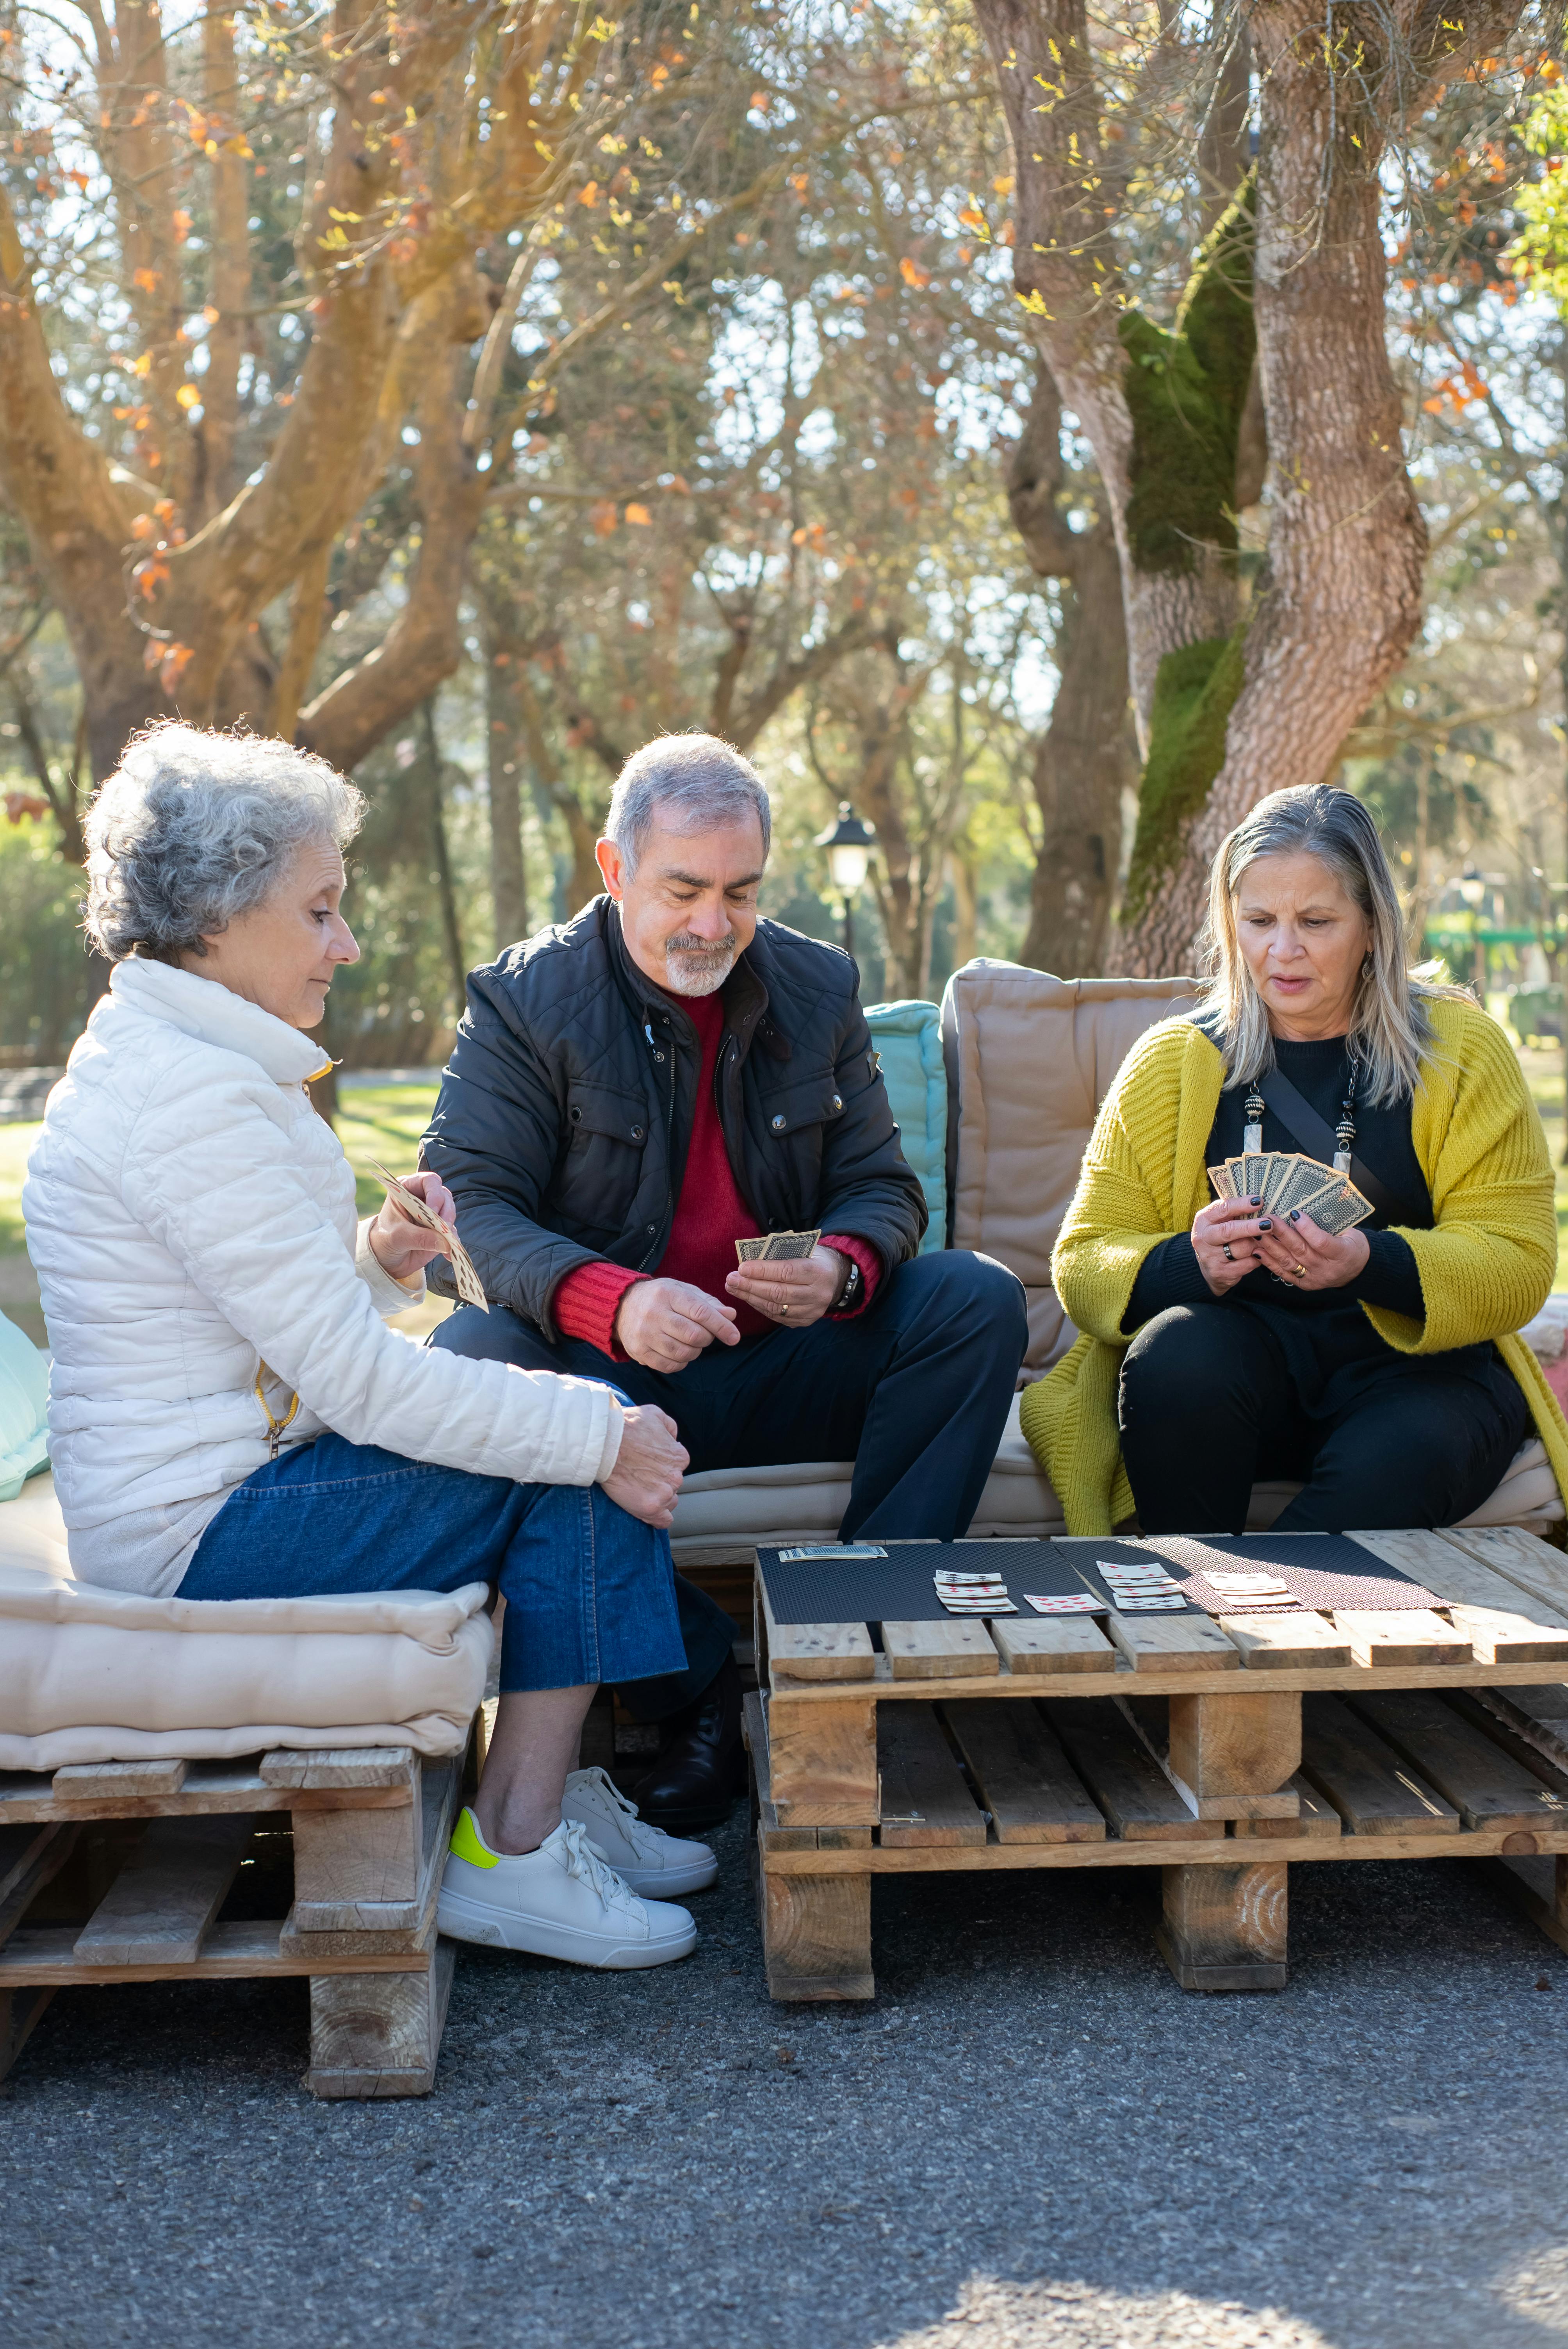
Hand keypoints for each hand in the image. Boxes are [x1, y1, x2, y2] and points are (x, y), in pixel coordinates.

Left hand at [367, 1170, 455, 1285]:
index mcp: (407, 1190)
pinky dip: (452, 1241)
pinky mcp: (440, 1228)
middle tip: (443, 1229)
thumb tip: (445, 1242)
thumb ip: (420, 1237)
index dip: (434, 1194)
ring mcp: (433, 1213)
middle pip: (444, 1196)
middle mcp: (422, 1197)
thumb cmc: (385, 1240)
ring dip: (449, 1227)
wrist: (385, 1258)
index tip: (433, 1212)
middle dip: (445, 1213)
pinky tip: (448, 1254)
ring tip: (445, 1242)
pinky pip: (452, 1231)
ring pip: (450, 1212)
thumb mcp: (398, 1237)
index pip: (428, 1181)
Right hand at [600, 1404, 688, 1529]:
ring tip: (639, 1490)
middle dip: (659, 1481)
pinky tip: (647, 1509)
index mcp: (679, 1457)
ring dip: (657, 1498)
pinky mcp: (650, 1508)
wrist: (603, 1444)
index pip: (677, 1466)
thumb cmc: (626, 1426)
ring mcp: (664, 1494)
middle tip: (639, 1475)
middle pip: (672, 1484)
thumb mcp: (654, 1414)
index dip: (662, 1465)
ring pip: (668, 1502)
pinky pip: (663, 1521)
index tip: (647, 1464)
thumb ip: (669, 1427)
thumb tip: (673, 1438)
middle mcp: (676, 1477)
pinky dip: (657, 1518)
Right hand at [615, 1277, 739, 1372]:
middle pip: (693, 1335)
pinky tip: (679, 1352)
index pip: (700, 1312)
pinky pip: (669, 1366)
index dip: (721, 1326)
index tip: (734, 1337)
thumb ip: (708, 1303)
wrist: (622, 1306)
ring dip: (695, 1351)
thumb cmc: (661, 1298)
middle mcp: (654, 1313)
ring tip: (691, 1342)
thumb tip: (731, 1316)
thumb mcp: (684, 1291)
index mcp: (668, 1294)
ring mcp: (644, 1334)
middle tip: (704, 1334)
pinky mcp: (638, 1351)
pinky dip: (681, 1362)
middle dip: (707, 1338)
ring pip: (682, 1353)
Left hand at [724, 1245, 846, 1328]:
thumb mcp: (804, 1248)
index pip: (787, 1272)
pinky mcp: (805, 1321)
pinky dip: (760, 1306)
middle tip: (731, 1279)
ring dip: (751, 1298)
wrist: (836, 1278)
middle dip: (751, 1286)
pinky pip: (777, 1317)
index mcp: (819, 1272)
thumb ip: (781, 1253)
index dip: (762, 1271)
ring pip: (776, 1308)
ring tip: (733, 1288)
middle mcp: (818, 1294)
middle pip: (779, 1293)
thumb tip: (750, 1258)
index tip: (742, 1268)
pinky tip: (747, 1297)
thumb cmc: (813, 1258)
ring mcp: (812, 1311)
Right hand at [1190, 1194, 1276, 1295]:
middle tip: (1268, 1224)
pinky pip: (1247, 1264)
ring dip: (1257, 1243)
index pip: (1223, 1209)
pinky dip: (1258, 1258)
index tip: (1258, 1201)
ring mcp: (1211, 1258)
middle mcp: (1203, 1239)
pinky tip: (1260, 1253)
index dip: (1241, 1205)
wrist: (1207, 1268)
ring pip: (1242, 1248)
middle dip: (1250, 1227)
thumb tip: (1260, 1202)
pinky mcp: (1221, 1273)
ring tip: (1265, 1239)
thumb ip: (1233, 1212)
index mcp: (1203, 1220)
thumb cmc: (1219, 1237)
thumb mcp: (1218, 1221)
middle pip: (1229, 1231)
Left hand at [1256, 1208, 1369, 1291]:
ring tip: (1258, 1233)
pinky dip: (1269, 1262)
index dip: (1306, 1228)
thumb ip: (1329, 1225)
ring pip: (1289, 1262)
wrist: (1357, 1270)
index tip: (1293, 1213)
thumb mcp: (1350, 1233)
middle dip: (1282, 1234)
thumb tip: (1302, 1210)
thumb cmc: (1352, 1245)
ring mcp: (1314, 1279)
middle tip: (1269, 1219)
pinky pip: (1284, 1273)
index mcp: (1342, 1254)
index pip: (1321, 1242)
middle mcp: (1327, 1269)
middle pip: (1301, 1251)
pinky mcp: (1304, 1284)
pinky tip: (1258, 1251)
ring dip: (1271, 1247)